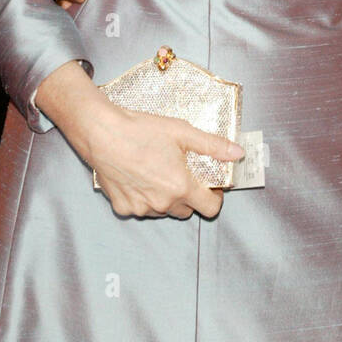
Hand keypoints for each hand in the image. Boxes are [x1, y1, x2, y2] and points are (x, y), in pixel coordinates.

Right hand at [36, 59, 243, 219]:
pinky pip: (141, 208)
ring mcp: (141, 208)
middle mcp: (162, 203)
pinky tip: (138, 177)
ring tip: (158, 171)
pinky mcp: (123, 208)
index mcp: (181, 187)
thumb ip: (213, 146)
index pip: (211, 209)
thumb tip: (238, 153)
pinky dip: (144, 198)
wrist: (103, 134)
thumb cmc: (142, 131)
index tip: (210, 185)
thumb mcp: (183, 132)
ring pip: (164, 210)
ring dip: (166, 198)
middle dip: (189, 196)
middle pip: (187, 211)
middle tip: (182, 172)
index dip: (214, 197)